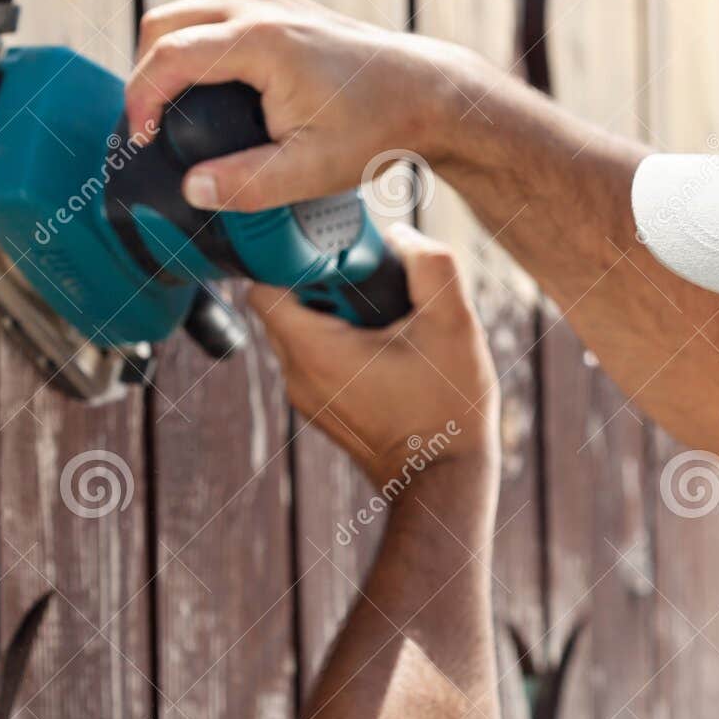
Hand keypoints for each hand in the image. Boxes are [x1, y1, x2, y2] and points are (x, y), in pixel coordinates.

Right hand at [126, 0, 480, 211]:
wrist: (425, 93)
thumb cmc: (375, 128)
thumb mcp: (313, 171)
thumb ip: (250, 184)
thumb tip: (193, 189)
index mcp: (260, 41)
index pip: (170, 54)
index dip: (142, 98)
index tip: (142, 141)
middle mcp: (258, 6)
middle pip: (164, 23)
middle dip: (145, 74)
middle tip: (150, 129)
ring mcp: (268, 0)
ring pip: (187, 16)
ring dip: (168, 60)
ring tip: (173, 117)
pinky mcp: (278, 7)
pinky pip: (215, 20)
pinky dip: (196, 51)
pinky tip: (207, 98)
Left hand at [251, 225, 499, 489]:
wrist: (446, 483)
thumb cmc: (449, 411)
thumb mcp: (454, 324)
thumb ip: (430, 265)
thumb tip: (400, 235)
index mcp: (313, 350)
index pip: (264, 281)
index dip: (294, 254)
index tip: (339, 251)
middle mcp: (297, 376)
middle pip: (282, 302)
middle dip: (322, 280)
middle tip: (372, 282)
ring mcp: (306, 398)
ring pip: (299, 330)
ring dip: (334, 312)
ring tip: (384, 318)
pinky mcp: (322, 411)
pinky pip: (315, 359)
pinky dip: (340, 341)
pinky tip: (386, 348)